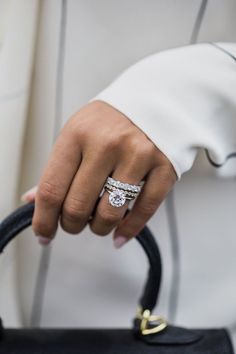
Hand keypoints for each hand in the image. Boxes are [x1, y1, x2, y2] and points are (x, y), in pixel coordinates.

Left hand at [22, 101, 176, 246]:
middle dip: (71, 225)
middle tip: (74, 224)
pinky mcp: (164, 167)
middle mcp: (106, 144)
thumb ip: (57, 168)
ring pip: (109, 214)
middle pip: (78, 206)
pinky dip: (129, 230)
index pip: (52, 189)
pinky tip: (119, 235)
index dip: (44, 220)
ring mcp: (138, 155)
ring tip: (97, 223)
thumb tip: (33, 201)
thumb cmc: (110, 121)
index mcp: (77, 134)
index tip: (44, 234)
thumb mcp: (77, 133)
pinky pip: (144, 210)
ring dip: (99, 228)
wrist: (155, 100)